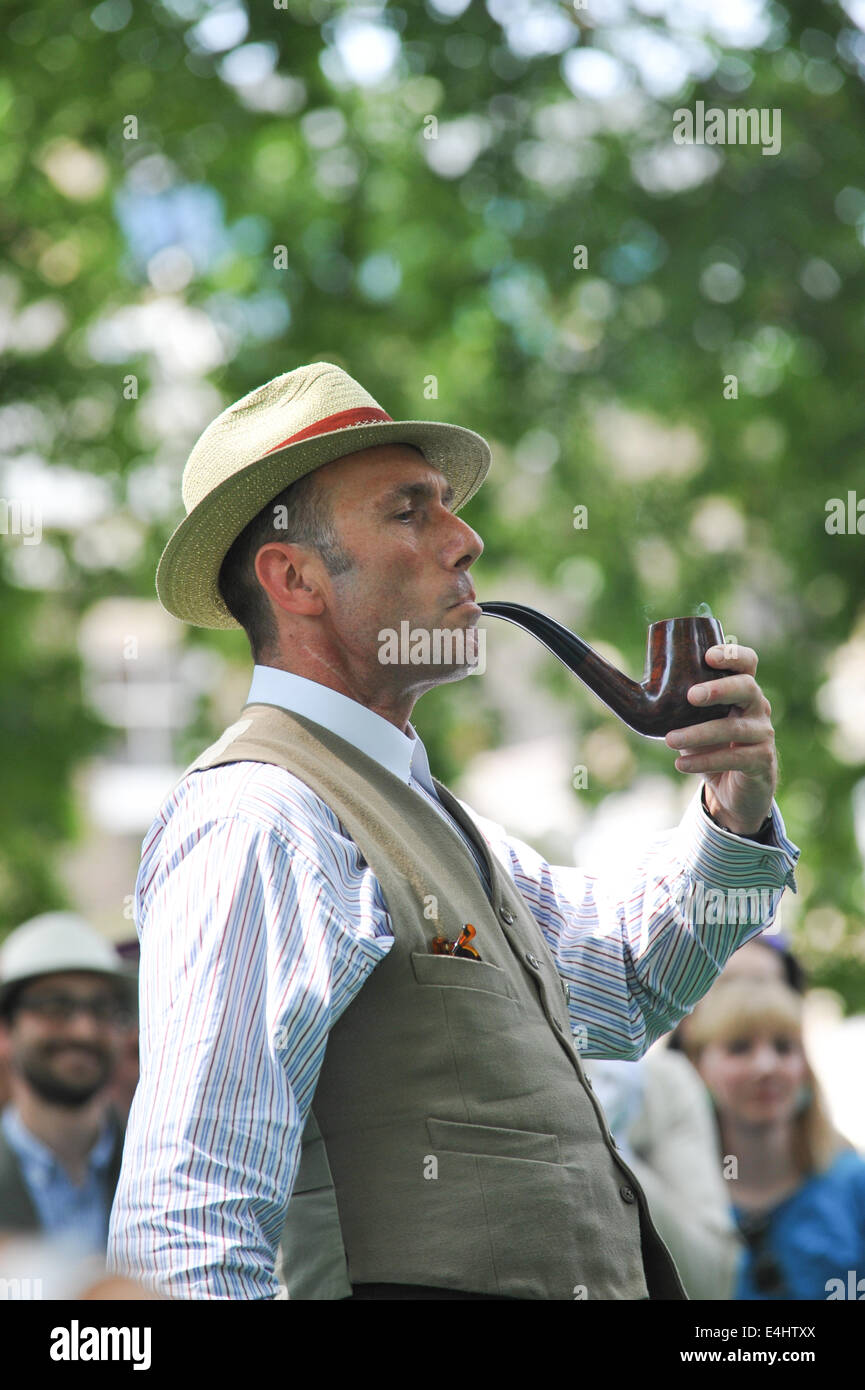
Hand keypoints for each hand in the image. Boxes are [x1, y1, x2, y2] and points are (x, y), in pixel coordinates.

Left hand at [664, 643, 776, 835]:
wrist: (733, 788)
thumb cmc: (710, 745)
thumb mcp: (692, 722)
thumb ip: (674, 706)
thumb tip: (624, 693)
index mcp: (742, 689)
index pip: (747, 662)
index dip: (732, 655)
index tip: (707, 656)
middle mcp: (758, 707)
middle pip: (747, 688)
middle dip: (719, 689)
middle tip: (691, 696)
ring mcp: (762, 734)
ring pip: (734, 728)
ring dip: (699, 733)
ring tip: (670, 740)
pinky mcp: (761, 761)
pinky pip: (734, 758)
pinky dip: (705, 761)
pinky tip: (682, 764)